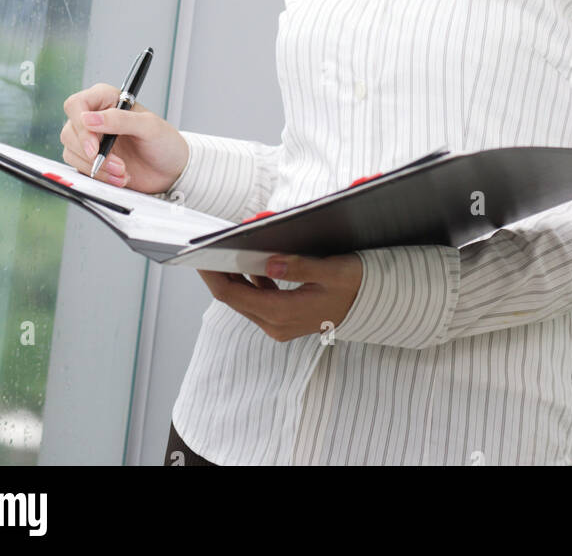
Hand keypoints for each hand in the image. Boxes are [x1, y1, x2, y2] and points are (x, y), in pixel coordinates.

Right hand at [60, 83, 188, 193]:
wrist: (171, 170)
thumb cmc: (164, 142)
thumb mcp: (148, 126)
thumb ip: (120, 119)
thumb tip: (88, 118)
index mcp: (106, 99)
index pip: (77, 105)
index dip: (81, 126)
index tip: (95, 146)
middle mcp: (95, 117)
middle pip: (70, 131)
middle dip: (92, 153)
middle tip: (118, 164)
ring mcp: (91, 140)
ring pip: (72, 152)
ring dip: (97, 167)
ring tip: (123, 172)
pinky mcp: (90, 160)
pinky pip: (79, 168)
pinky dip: (98, 176)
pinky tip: (119, 177)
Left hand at [197, 252, 363, 341]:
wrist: (373, 303)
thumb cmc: (354, 285)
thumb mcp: (331, 271)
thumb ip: (299, 267)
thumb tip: (269, 263)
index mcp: (283, 313)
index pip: (232, 295)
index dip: (212, 275)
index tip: (199, 255)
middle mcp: (276, 324)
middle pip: (233, 298)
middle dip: (218, 272)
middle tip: (208, 246)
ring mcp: (279, 325)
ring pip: (243, 299)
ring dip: (234, 275)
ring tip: (228, 250)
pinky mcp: (283, 320)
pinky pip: (257, 299)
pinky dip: (250, 280)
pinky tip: (255, 263)